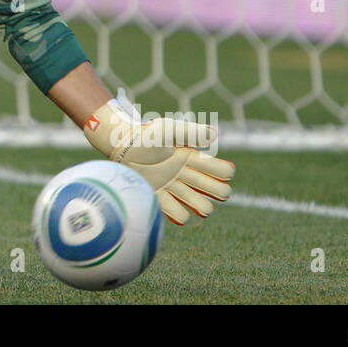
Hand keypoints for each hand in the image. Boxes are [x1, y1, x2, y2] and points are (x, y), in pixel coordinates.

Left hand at [82, 92, 234, 224]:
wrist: (121, 146)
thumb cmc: (146, 135)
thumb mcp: (168, 130)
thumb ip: (190, 132)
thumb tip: (214, 135)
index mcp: (193, 159)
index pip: (223, 172)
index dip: (225, 172)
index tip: (218, 169)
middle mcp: (188, 176)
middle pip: (220, 193)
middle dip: (219, 191)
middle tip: (205, 185)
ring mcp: (175, 190)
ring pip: (204, 208)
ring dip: (200, 204)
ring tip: (188, 195)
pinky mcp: (161, 200)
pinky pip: (180, 216)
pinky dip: (179, 213)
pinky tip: (169, 199)